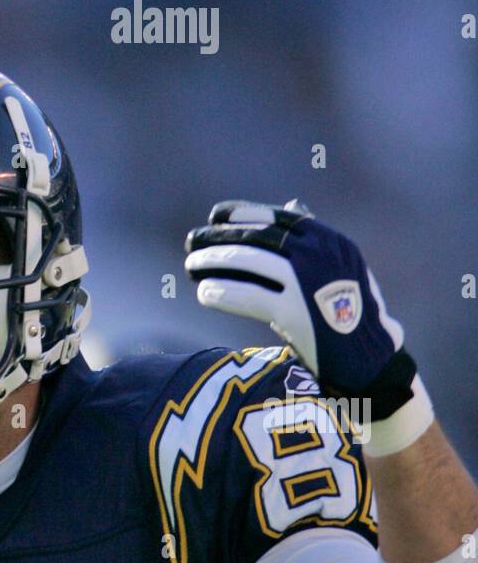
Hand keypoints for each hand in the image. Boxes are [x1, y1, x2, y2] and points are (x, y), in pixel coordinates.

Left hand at [185, 200, 415, 416]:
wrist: (372, 358)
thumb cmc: (349, 313)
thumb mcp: (339, 267)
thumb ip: (312, 241)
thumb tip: (291, 204)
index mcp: (331, 241)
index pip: (280, 217)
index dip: (245, 213)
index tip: (216, 215)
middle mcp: (321, 255)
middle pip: (259, 237)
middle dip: (222, 237)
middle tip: (192, 240)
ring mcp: (308, 282)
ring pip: (251, 262)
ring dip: (216, 260)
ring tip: (190, 265)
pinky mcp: (296, 313)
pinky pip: (250, 296)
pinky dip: (223, 291)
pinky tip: (204, 291)